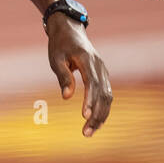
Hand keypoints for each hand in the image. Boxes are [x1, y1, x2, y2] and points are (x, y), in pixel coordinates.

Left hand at [47, 16, 112, 136]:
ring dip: (101, 116)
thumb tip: (67, 97)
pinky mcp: (102, 75)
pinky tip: (96, 122)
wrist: (70, 29)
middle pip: (104, 94)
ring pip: (108, 97)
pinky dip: (103, 109)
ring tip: (89, 132)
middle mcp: (99, 66)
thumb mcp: (56, 58)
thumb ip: (63, 76)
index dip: (90, 101)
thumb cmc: (60, 44)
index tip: (84, 116)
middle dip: (97, 115)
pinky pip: (106, 94)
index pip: (92, 83)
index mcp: (88, 60)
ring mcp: (103, 71)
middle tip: (86, 133)